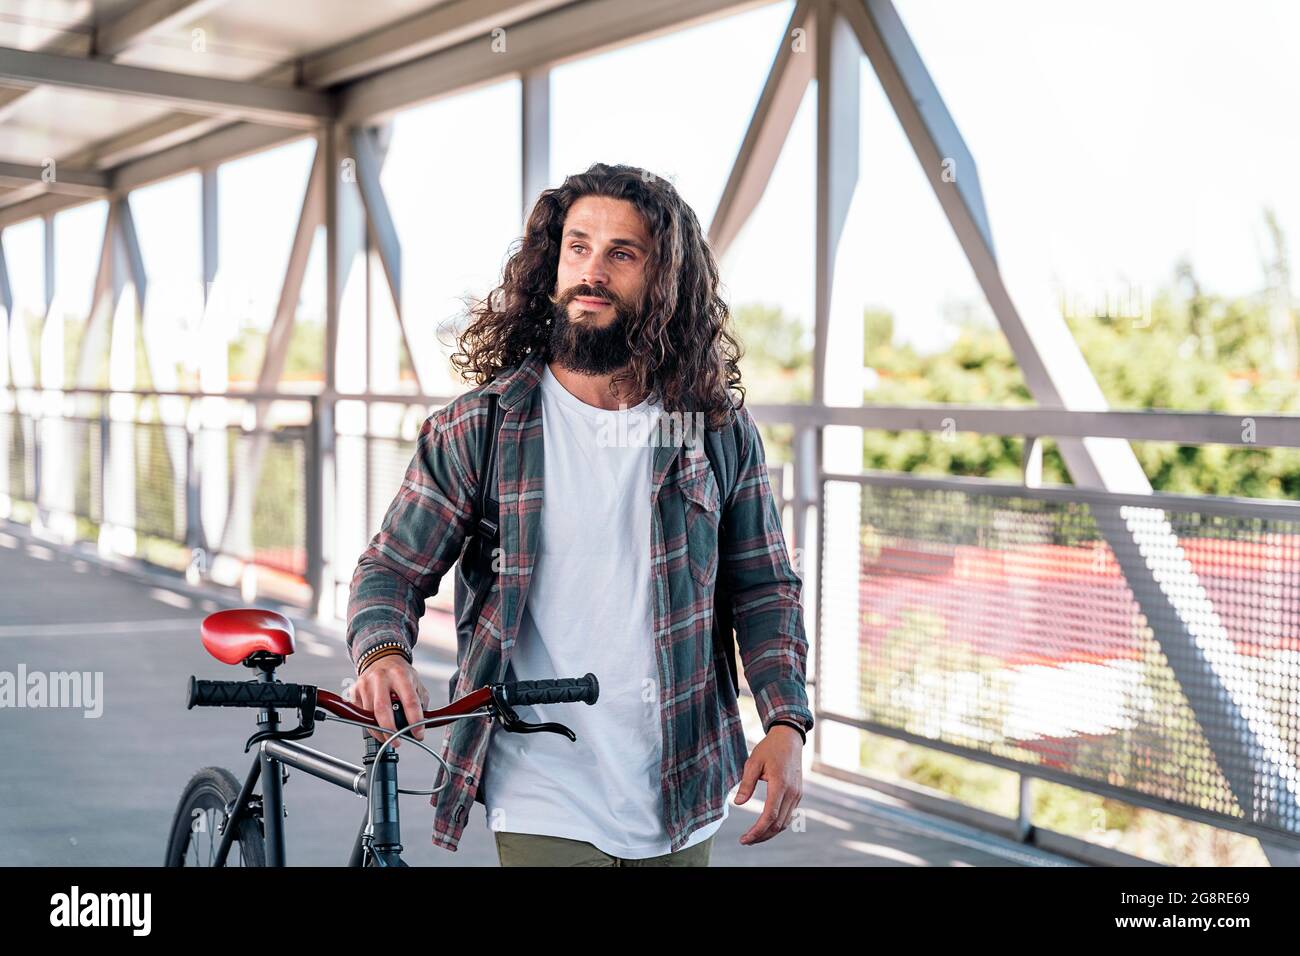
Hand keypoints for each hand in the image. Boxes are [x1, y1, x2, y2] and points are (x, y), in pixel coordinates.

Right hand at [352, 655, 428, 745]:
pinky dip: (369, 725)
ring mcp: (365, 684)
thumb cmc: (400, 674)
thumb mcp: (416, 682)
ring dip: (379, 731)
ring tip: (389, 738)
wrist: (381, 658)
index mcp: (400, 674)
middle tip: (397, 742)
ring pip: (369, 714)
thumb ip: (420, 702)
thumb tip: (420, 725)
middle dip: (390, 730)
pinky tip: (378, 727)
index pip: (409, 701)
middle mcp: (381, 677)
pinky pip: (360, 714)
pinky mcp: (354, 690)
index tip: (418, 734)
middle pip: (382, 709)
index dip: (415, 720)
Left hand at [733, 724, 803, 843]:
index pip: (769, 816)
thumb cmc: (769, 749)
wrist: (789, 739)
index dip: (757, 831)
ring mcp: (797, 795)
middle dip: (761, 836)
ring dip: (769, 833)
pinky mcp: (797, 795)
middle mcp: (792, 793)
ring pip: (785, 823)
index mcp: (780, 785)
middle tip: (745, 841)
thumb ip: (746, 784)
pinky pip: (788, 816)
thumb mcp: (753, 762)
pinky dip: (777, 825)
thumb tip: (739, 803)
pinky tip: (765, 826)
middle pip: (778, 824)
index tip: (744, 838)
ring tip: (753, 837)